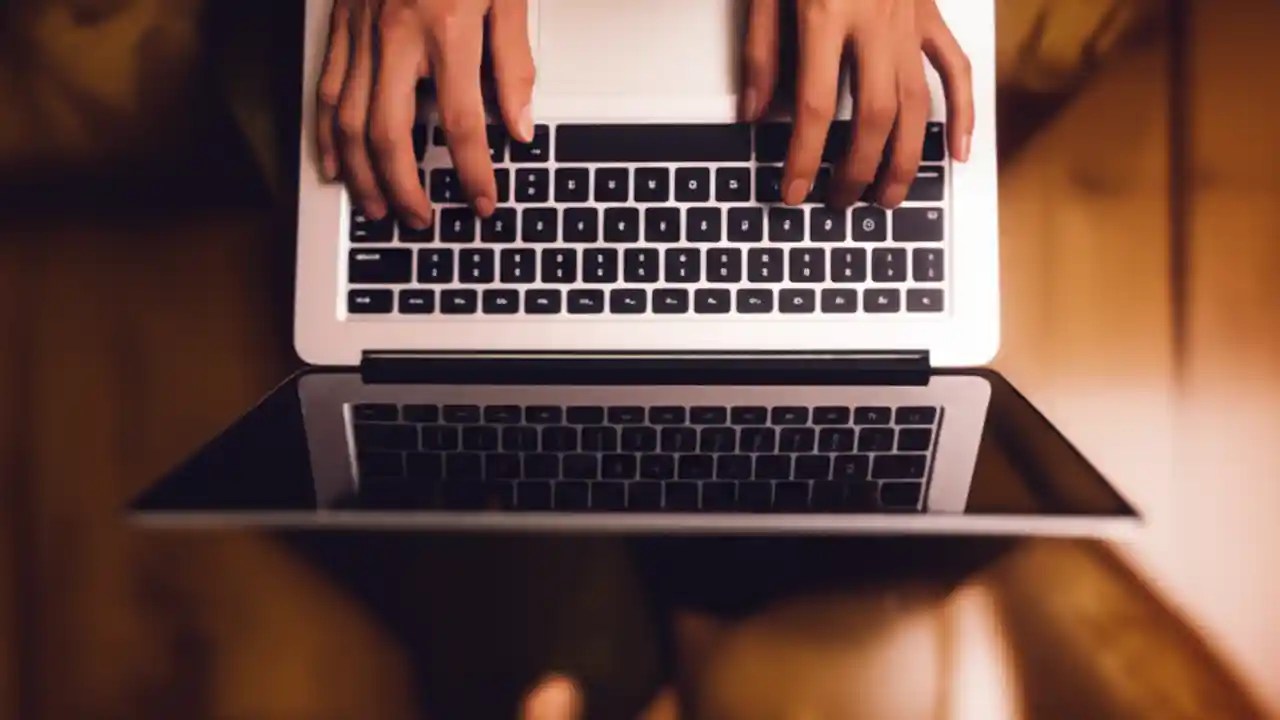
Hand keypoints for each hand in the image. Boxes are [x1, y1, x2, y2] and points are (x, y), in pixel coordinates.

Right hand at [317, 0, 534, 225]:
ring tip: (378, 208)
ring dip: (362, 173)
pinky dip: (328, 134)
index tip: (482, 201)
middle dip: (403, 186)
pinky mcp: (341, 23)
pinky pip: (326, 89)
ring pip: (349, 119)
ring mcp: (361, 30)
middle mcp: (396, 33)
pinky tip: (337, 165)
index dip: (472, 170)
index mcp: (447, 27)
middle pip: (389, 131)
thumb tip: (520, 125)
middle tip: (419, 219)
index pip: (460, 120)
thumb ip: (514, 63)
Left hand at [741, 0, 973, 207]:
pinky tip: (957, 152)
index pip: (815, 107)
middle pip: (873, 116)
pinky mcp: (929, 11)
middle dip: (858, 169)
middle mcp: (874, 21)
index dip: (805, 158)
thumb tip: (756, 114)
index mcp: (826, 12)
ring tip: (889, 198)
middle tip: (840, 203)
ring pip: (917, 104)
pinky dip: (960, 113)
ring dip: (906, 158)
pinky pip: (953, 68)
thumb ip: (760, 52)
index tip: (794, 192)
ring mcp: (909, 18)